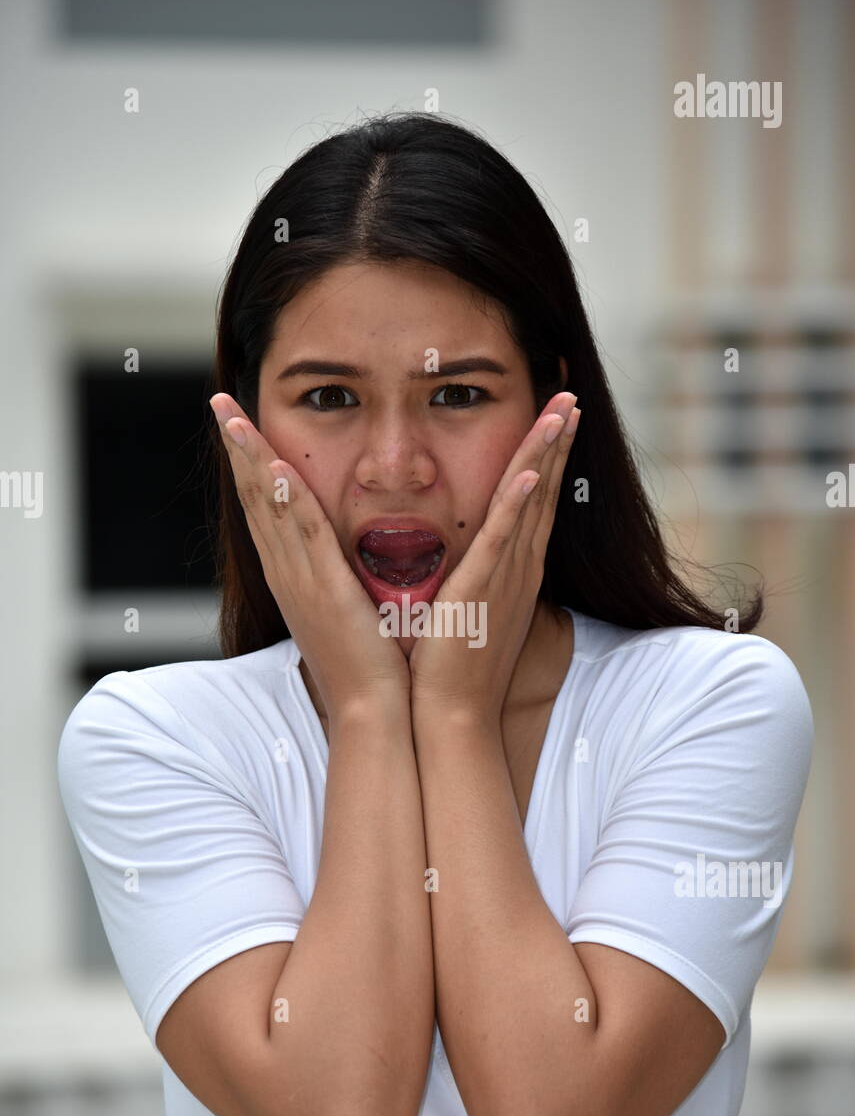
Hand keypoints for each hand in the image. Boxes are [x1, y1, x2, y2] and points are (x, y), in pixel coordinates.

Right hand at [211, 394, 409, 717]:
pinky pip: (303, 528)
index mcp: (295, 579)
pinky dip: (288, 492)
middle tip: (220, 402)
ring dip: (250, 456)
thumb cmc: (371, 667)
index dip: (251, 467)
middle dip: (238, 448)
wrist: (373, 712)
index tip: (240, 427)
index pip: (267, 511)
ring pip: (270, 504)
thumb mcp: (352, 612)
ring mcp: (300, 579)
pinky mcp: (324, 586)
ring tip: (231, 414)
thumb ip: (346, 581)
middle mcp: (287, 574)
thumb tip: (353, 560)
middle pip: (256, 498)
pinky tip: (276, 459)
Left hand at [408, 392, 579, 723]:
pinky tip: (529, 474)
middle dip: (557, 441)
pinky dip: (518, 506)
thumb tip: (464, 554)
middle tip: (569, 394)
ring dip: (546, 456)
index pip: (535, 501)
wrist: (449, 714)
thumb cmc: (451, 667)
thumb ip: (471, 574)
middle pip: (545, 491)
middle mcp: (518, 568)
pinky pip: (503, 541)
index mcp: (512, 570)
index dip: (546, 457)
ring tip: (561, 411)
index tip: (555, 417)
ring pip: (532, 504)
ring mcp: (505, 578)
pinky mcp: (480, 591)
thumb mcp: (467, 606)